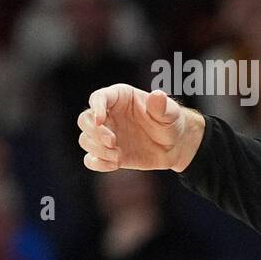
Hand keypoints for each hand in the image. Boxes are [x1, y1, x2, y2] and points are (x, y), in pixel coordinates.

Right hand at [78, 85, 204, 172]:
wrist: (176, 145)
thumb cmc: (171, 122)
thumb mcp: (170, 113)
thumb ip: (162, 106)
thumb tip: (157, 95)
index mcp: (119, 98)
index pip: (98, 97)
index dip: (96, 107)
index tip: (100, 120)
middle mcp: (107, 115)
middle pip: (84, 120)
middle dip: (94, 132)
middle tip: (112, 142)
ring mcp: (105, 134)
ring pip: (85, 140)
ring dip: (97, 149)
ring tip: (118, 156)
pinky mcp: (107, 153)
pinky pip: (91, 160)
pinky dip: (98, 163)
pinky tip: (115, 164)